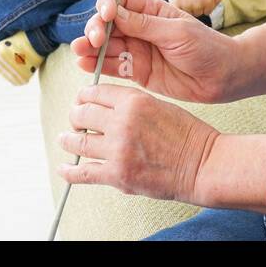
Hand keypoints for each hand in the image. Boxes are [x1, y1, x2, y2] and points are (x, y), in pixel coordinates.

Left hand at [55, 83, 219, 203]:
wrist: (201, 164)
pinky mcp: (118, 174)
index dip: (83, 96)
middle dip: (75, 115)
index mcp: (133, 101)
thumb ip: (130, 105)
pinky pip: (83, 172)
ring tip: (65, 138)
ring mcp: (117, 150)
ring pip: (78, 140)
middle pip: (82, 113)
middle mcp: (121, 122)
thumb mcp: (158, 105)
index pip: (94, 92)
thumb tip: (105, 107)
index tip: (81, 100)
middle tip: (75, 119)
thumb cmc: (186, 135)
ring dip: (68, 139)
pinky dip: (69, 170)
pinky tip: (64, 167)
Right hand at [70, 0, 241, 103]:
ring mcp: (138, 50)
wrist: (224, 77)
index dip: (108, 6)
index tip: (106, 16)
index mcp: (152, 11)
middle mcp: (141, 29)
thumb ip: (145, 25)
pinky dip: (98, 65)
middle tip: (93, 40)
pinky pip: (114, 67)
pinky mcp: (138, 72)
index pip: (121, 1)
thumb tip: (114, 13)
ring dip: (91, 48)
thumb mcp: (177, 32)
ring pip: (107, 46)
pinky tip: (85, 64)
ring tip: (80, 52)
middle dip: (96, 28)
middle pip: (108, 24)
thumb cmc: (207, 48)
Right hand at [167, 0, 223, 16]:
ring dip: (188, 7)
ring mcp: (187, 5)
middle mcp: (199, 5)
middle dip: (196, 6)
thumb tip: (212, 9)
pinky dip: (179, 6)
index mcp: (209, 1)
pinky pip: (179, 11)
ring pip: (189, 13)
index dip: (204, 4)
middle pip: (198, 13)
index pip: (207, 11)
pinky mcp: (176, 4)